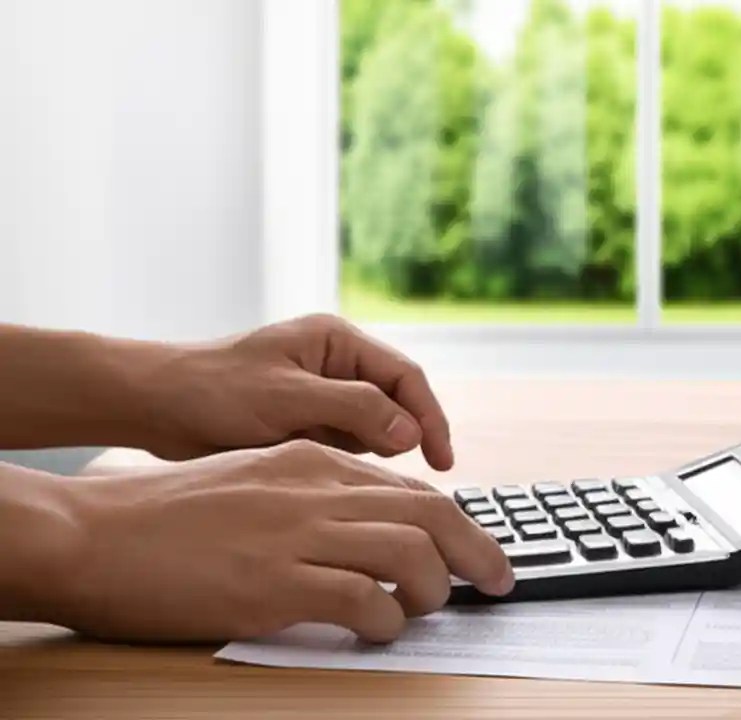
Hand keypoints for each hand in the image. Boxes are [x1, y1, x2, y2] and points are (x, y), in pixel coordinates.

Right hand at [23, 441, 512, 642]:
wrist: (93, 532)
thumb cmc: (167, 517)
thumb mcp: (256, 482)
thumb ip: (315, 498)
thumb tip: (372, 531)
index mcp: (313, 462)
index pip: (410, 489)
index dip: (458, 522)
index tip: (479, 549)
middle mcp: (315, 488)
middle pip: (431, 513)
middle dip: (478, 550)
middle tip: (500, 581)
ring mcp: (296, 534)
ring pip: (411, 552)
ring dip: (434, 588)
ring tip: (426, 610)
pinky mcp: (274, 583)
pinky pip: (363, 600)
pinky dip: (387, 620)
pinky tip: (380, 630)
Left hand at [145, 314, 452, 467]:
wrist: (153, 407)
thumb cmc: (212, 391)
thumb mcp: (288, 399)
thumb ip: (355, 410)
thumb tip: (411, 434)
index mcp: (338, 341)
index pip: (406, 378)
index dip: (430, 418)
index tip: (440, 460)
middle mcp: (337, 365)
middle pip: (395, 405)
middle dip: (392, 439)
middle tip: (382, 474)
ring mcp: (322, 395)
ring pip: (370, 432)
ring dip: (358, 453)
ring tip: (320, 457)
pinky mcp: (306, 424)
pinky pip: (342, 447)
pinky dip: (336, 462)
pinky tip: (308, 467)